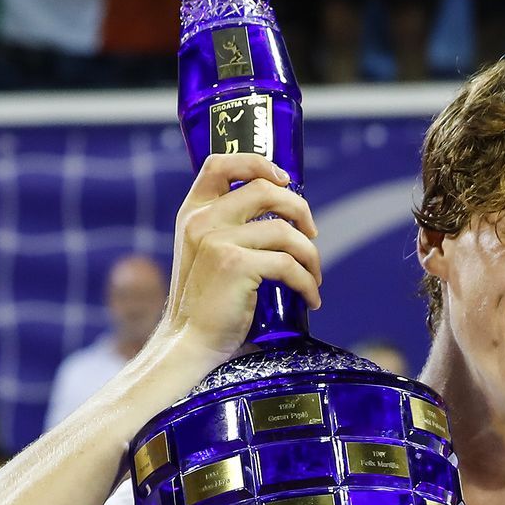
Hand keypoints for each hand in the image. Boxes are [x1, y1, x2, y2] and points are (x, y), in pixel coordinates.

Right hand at [158, 152, 323, 372]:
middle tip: (312, 235)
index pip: (219, 164)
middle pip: (265, 190)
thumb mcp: (209, 256)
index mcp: (193, 213)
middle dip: (300, 210)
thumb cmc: (208, 304)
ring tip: (314, 277)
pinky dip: (308, 283)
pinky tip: (312, 298)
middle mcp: (201, 221)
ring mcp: (216, 241)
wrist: (190, 342)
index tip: (285, 181)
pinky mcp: (234, 265)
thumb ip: (232, 230)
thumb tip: (286, 216)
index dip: (257, 163)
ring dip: (310, 256)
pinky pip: (288, 265)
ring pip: (285, 232)